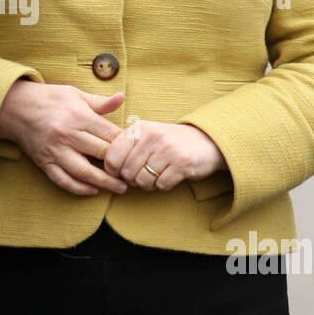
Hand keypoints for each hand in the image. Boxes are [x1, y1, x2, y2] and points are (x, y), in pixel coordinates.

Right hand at [0, 80, 126, 195]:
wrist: (15, 107)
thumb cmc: (49, 99)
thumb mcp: (75, 94)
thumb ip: (99, 102)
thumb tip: (121, 98)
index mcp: (79, 116)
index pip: (110, 135)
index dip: (126, 145)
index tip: (136, 152)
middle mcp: (68, 135)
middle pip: (101, 154)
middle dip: (121, 166)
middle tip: (134, 173)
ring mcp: (55, 151)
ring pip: (84, 172)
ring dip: (105, 183)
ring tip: (120, 188)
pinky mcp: (44, 162)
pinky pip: (63, 180)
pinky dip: (79, 188)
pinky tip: (93, 190)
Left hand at [103, 119, 226, 190]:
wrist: (206, 141)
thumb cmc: (170, 142)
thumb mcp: (147, 136)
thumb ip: (126, 147)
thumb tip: (107, 169)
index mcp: (139, 129)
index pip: (112, 156)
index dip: (114, 170)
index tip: (122, 171)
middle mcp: (152, 137)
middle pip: (127, 172)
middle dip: (133, 180)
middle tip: (144, 175)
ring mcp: (168, 149)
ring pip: (143, 180)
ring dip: (148, 184)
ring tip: (157, 175)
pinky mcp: (182, 163)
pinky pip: (161, 184)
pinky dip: (163, 185)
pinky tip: (169, 176)